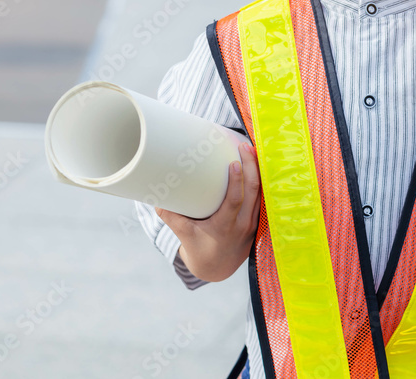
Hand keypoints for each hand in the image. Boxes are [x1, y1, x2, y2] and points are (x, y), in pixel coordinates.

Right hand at [155, 142, 260, 281]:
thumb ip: (170, 216)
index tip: (234, 162)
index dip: (236, 181)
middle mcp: (242, 224)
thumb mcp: (183, 235)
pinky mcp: (255, 220)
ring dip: (257, 170)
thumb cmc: (199, 250)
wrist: (217, 269)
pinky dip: (259, 180)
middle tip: (244, 146)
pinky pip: (260, 197)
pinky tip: (255, 164)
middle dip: (251, 166)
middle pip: (253, 191)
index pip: (235, 201)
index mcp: (225, 227)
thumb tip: (155, 198)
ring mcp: (252, 222)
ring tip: (251, 149)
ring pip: (260, 192)